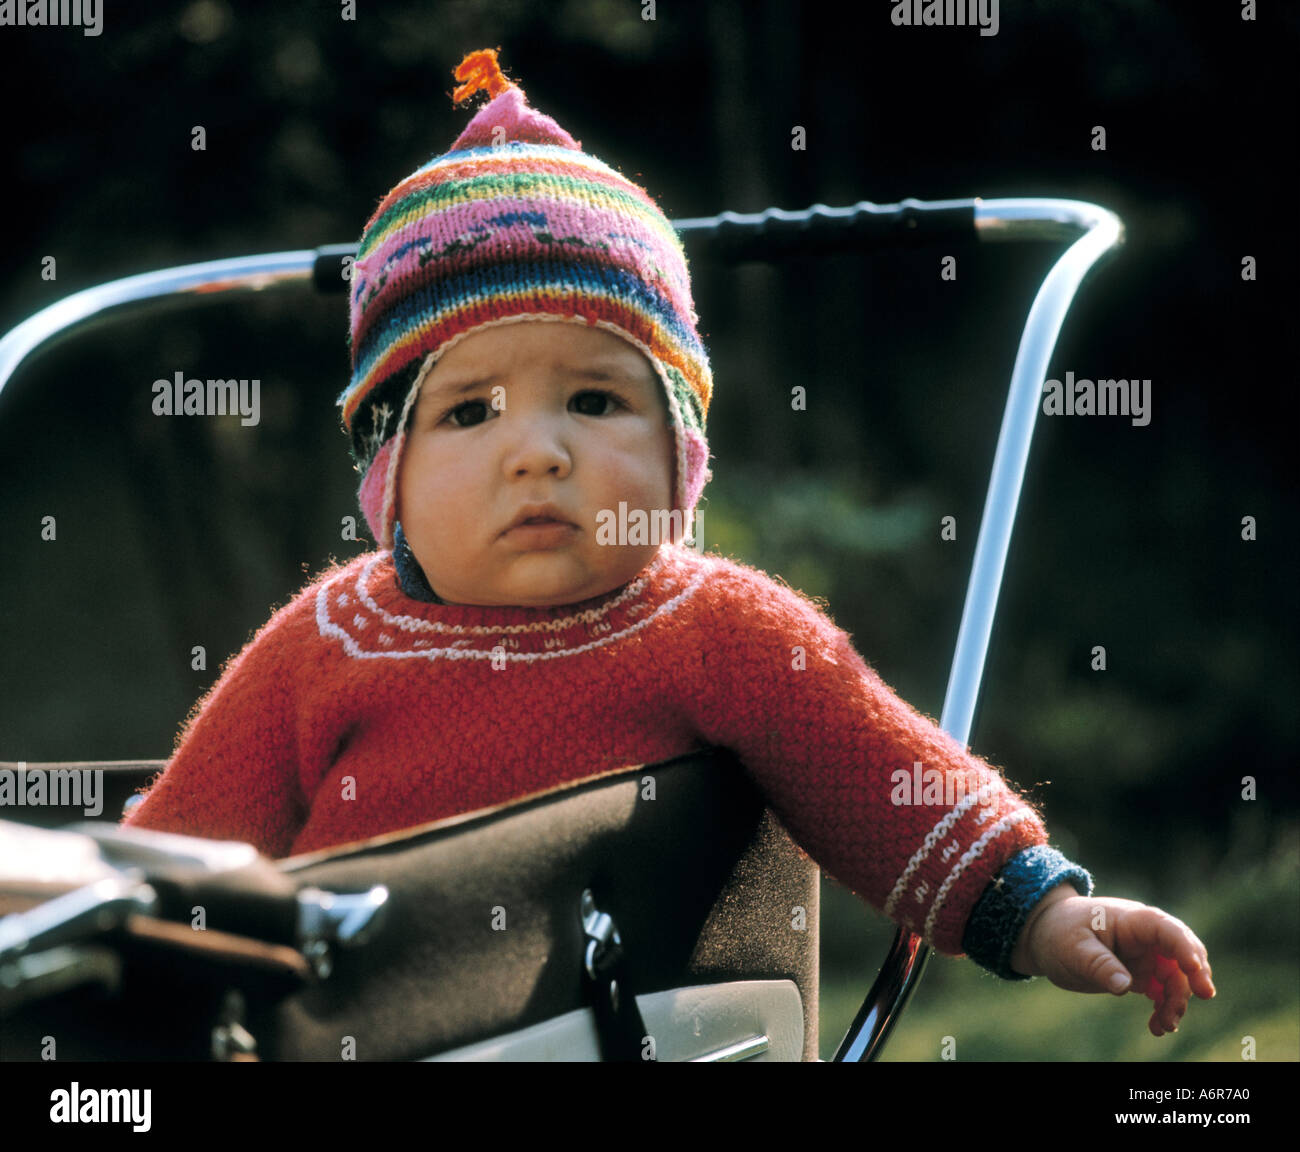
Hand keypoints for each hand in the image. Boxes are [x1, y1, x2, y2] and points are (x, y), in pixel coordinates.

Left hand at [1009, 885, 1215, 1035]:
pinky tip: (1157, 1027)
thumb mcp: (1073, 947)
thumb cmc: (1059, 932)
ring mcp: (1146, 956)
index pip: (1167, 930)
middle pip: (1182, 954)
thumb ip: (1099, 964)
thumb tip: (1125, 986)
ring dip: (1177, 1002)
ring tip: (1164, 1026)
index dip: (1185, 948)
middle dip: (1194, 976)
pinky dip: (1165, 1009)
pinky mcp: (1142, 975)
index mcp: (1132, 920)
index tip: (1195, 970)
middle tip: (1201, 997)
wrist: (1046, 937)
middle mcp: (1146, 937)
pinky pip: (1163, 993)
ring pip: (1176, 979)